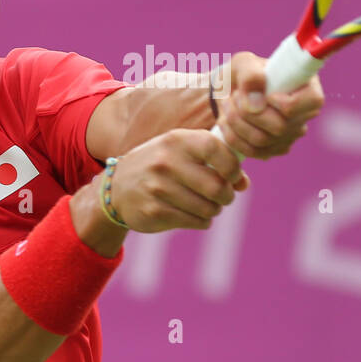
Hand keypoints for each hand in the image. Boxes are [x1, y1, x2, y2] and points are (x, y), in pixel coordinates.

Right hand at [107, 128, 248, 232]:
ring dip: (213, 210)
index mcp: (176, 140)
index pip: (215, 149)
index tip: (234, 176)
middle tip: (223, 196)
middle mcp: (166, 161)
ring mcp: (158, 187)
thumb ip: (214, 160)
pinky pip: (195, 221)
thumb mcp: (181, 152)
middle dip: (226, 195)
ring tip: (206, 205)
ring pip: (208, 208)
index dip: (232, 165)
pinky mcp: (154, 211)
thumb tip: (243, 183)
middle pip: (216, 186)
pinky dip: (201, 221)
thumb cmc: (161, 167)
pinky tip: (193, 214)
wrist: (117, 188)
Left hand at [212, 51, 324, 158]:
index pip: (313, 101)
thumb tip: (256, 104)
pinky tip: (227, 120)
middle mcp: (304, 113)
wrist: (231, 91)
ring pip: (263, 140)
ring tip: (228, 104)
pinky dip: (233, 136)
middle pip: (281, 126)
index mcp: (307, 86)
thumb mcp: (243, 64)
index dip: (287, 102)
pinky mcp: (276, 149)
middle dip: (248, 111)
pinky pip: (253, 151)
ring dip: (236, 122)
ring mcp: (291, 134)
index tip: (267, 94)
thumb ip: (250, 75)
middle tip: (234, 95)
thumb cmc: (243, 73)